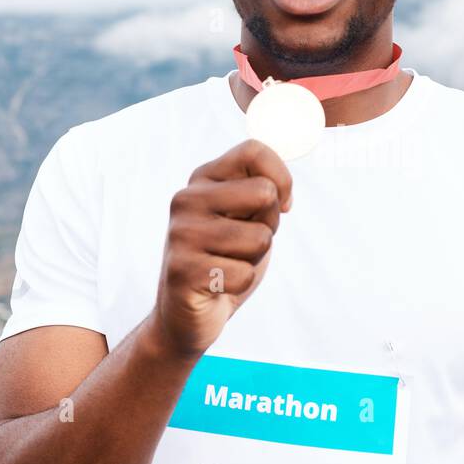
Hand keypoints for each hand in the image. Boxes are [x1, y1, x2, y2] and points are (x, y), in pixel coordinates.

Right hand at [149, 139, 292, 359]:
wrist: (186, 313)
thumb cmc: (225, 259)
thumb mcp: (245, 216)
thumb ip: (261, 190)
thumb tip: (282, 188)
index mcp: (202, 178)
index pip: (254, 150)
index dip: (282, 178)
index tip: (281, 204)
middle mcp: (186, 199)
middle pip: (264, 192)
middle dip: (269, 224)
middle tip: (245, 243)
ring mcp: (181, 234)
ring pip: (260, 237)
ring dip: (254, 257)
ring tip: (228, 263)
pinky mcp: (182, 270)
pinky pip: (244, 273)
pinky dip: (240, 283)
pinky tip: (218, 285)